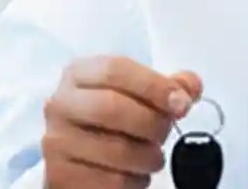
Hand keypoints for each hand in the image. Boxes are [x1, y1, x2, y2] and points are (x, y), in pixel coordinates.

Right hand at [42, 56, 202, 187]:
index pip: (115, 69)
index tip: (182, 103)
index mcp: (78, 74)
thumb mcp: (136, 93)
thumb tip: (190, 87)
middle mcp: (61, 105)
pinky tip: (135, 173)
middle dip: (152, 122)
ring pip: (116, 150)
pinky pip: (111, 181)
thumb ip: (167, 86)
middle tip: (166, 132)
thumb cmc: (110, 120)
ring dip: (149, 156)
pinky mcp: (60, 176)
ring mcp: (56, 142)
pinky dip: (136, 180)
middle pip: (112, 107)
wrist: (78, 154)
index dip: (154, 86)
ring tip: (153, 156)